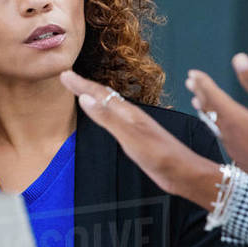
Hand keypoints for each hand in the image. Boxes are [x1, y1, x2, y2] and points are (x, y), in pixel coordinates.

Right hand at [58, 70, 222, 209]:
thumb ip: (108, 118)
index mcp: (128, 113)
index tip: (64, 74)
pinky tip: (105, 115)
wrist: (184, 172)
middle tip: (67, 77)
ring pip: (110, 105)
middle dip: (84, 86)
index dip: (80, 84)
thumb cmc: (161, 156)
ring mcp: (135, 126)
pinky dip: (104, 111)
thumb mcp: (130, 138)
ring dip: (94, 96)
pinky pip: (115, 118)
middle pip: (104, 95)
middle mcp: (131, 116)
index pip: (99, 93)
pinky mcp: (137, 138)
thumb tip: (85, 98)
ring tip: (82, 90)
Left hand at [186, 53, 247, 206]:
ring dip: (204, 109)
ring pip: (212, 122)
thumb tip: (239, 59)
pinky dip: (214, 124)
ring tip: (196, 102)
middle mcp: (228, 131)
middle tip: (190, 82)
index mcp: (234, 118)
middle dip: (199, 92)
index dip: (202, 82)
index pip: (212, 95)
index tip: (192, 74)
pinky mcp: (238, 155)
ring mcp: (232, 145)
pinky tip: (219, 127)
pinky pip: (220, 134)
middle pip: (209, 108)